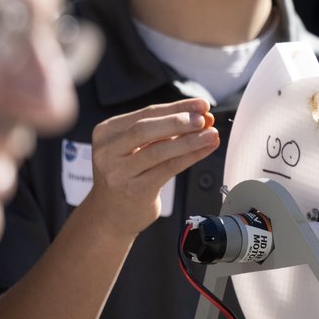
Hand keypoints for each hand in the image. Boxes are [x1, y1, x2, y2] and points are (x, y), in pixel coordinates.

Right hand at [79, 98, 219, 238]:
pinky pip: (168, 169)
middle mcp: (107, 151)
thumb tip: (200, 114)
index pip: (146, 113)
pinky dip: (190, 157)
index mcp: (106, 132)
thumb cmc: (127, 175)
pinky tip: (205, 150)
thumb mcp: (134, 147)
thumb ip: (161, 131)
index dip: (177, 107)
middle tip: (204, 118)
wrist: (110, 214)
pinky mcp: (134, 191)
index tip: (201, 104)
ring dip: (189, 140)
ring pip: (158, 150)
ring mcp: (118, 173)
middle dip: (179, 121)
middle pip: (146, 129)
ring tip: (211, 134)